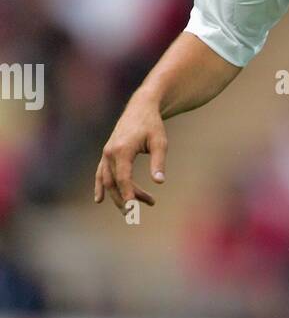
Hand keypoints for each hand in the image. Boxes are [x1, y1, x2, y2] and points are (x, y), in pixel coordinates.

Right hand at [94, 94, 167, 212]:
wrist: (140, 108)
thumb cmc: (152, 125)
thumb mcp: (160, 142)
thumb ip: (158, 162)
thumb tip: (160, 182)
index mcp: (122, 150)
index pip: (124, 178)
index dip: (128, 194)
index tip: (133, 208)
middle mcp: (110, 152)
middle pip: (115, 182)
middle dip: (128, 198)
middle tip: (149, 204)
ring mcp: (106, 153)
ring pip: (108, 181)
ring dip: (119, 196)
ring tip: (136, 207)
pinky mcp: (106, 154)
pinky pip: (100, 173)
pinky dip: (99, 187)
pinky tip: (99, 200)